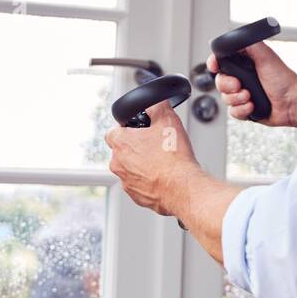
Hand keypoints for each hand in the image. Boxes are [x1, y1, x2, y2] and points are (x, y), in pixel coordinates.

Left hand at [105, 98, 199, 216]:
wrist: (182, 187)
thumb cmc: (174, 158)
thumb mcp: (168, 119)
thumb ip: (158, 105)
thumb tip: (156, 101)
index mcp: (121, 143)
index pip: (113, 130)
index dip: (128, 128)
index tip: (141, 130)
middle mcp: (118, 163)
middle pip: (122, 150)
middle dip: (137, 146)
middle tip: (156, 145)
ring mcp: (126, 181)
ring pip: (130, 168)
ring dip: (142, 164)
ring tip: (162, 161)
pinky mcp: (136, 196)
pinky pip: (139, 183)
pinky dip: (149, 179)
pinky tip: (164, 175)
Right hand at [207, 42, 296, 127]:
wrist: (293, 103)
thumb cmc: (284, 79)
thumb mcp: (266, 55)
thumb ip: (249, 44)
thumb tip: (234, 39)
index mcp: (245, 62)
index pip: (221, 60)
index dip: (214, 63)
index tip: (215, 66)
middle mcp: (242, 77)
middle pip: (219, 81)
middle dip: (228, 85)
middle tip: (240, 84)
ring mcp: (243, 93)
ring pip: (225, 98)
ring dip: (236, 98)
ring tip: (250, 96)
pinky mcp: (245, 109)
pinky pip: (232, 112)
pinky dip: (242, 110)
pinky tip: (253, 106)